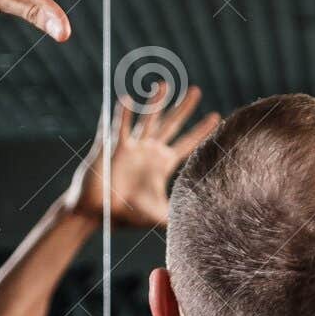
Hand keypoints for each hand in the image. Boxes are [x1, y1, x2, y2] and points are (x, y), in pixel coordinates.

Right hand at [69, 81, 220, 228]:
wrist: (98, 213)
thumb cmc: (125, 214)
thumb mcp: (157, 215)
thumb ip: (177, 218)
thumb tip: (199, 230)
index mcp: (162, 165)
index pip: (186, 144)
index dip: (201, 131)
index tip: (216, 116)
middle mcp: (149, 152)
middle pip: (170, 125)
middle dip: (184, 109)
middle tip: (196, 90)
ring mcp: (132, 148)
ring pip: (147, 120)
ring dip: (155, 103)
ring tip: (163, 85)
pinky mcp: (114, 149)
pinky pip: (119, 128)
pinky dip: (122, 114)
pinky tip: (128, 99)